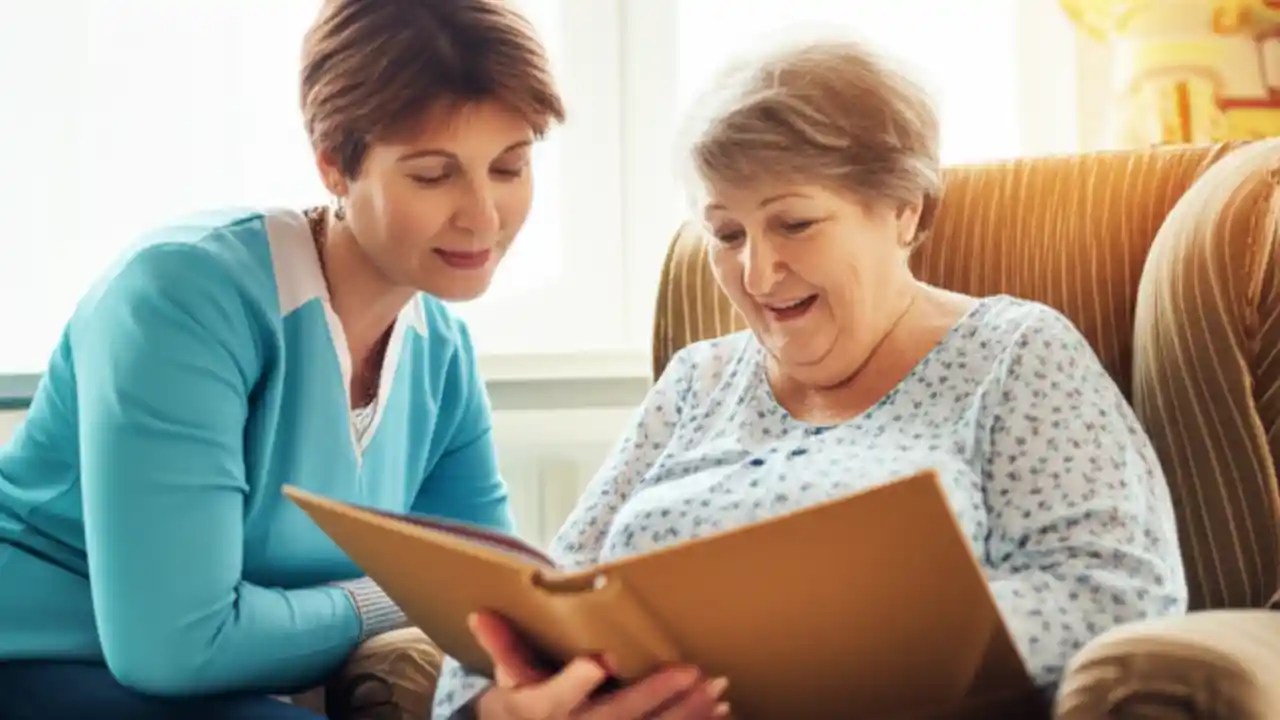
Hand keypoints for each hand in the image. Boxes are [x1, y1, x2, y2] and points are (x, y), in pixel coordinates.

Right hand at [468, 611, 729, 719]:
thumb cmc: (524, 701)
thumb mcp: (509, 676)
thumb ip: (503, 644)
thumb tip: (480, 614)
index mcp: (543, 709)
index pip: (557, 696)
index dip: (577, 681)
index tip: (600, 660)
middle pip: (617, 716)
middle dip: (655, 695)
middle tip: (693, 672)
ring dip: (687, 714)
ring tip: (718, 691)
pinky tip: (721, 712)